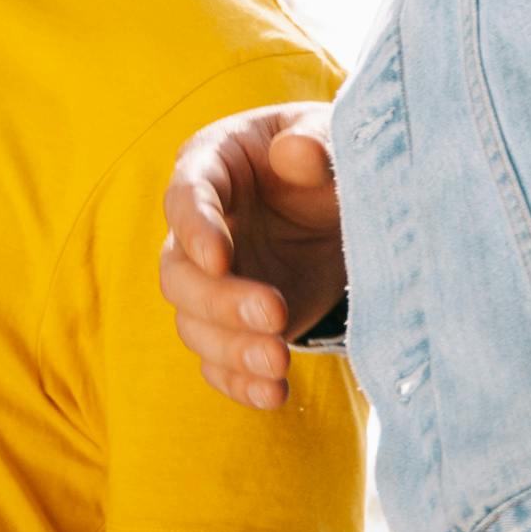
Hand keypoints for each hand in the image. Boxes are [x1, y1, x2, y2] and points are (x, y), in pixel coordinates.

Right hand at [160, 102, 347, 411]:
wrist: (350, 205)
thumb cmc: (335, 157)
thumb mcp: (335, 136)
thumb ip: (318, 140)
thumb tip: (296, 153)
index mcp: (213, 166)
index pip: (185, 197)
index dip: (194, 228)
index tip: (221, 258)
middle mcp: (200, 229)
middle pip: (179, 273)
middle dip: (220, 301)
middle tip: (274, 314)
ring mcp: (215, 282)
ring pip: (193, 324)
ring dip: (230, 348)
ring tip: (278, 362)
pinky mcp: (234, 324)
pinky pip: (218, 361)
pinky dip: (240, 382)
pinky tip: (274, 395)